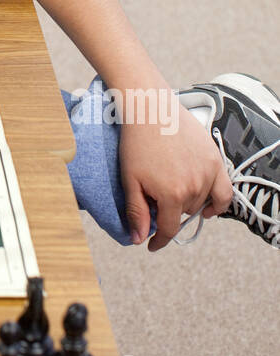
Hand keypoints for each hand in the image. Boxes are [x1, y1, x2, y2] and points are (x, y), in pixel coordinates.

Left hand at [119, 99, 233, 250]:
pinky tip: (209, 206)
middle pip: (184, 214)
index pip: (169, 229)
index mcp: (172, 194)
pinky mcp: (216, 160)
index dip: (159, 241)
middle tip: (155, 197)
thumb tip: (138, 239)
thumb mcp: (130, 180)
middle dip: (169, 211)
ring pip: (201, 203)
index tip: (152, 245)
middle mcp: (195, 187)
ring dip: (188, 203)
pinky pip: (225, 191)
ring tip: (173, 191)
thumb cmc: (136, 143)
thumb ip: (137, 212)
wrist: (151, 109)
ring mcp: (208, 173)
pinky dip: (218, 202)